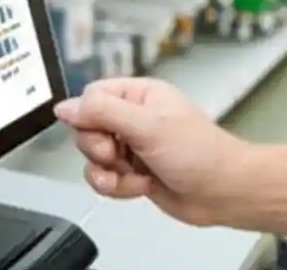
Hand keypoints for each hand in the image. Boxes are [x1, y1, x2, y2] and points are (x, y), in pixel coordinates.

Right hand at [54, 77, 250, 225]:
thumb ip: (103, 113)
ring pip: (93, 158)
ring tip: (134, 175)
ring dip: (109, 173)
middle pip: (88, 129)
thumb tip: (64, 107)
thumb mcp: (147, 126)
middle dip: (99, 149)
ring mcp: (133, 147)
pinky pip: (105, 179)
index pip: (93, 96)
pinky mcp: (134, 173)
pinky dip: (118, 187)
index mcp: (140, 95)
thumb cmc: (198, 153)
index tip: (103, 132)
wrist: (222, 192)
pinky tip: (140, 187)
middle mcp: (134, 118)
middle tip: (119, 154)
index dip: (88, 117)